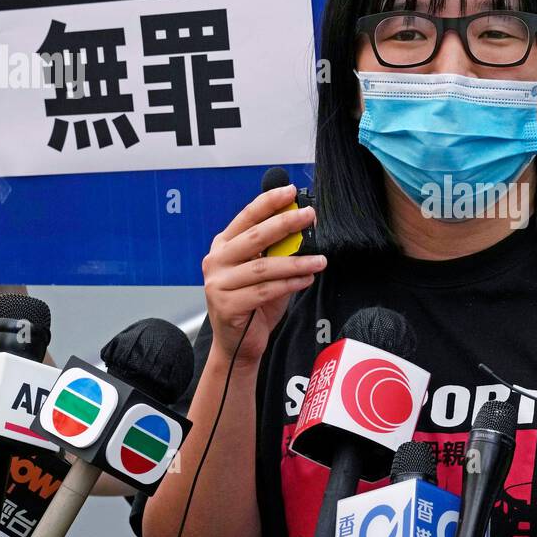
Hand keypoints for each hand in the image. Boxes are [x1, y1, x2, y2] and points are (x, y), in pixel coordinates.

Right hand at [202, 185, 325, 364]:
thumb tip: (302, 227)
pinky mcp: (226, 305)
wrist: (237, 345)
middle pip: (255, 237)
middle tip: (310, 216)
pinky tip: (307, 279)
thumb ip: (277, 251)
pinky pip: (265, 290)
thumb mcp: (266, 272)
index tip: (290, 191)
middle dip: (286, 223)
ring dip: (296, 261)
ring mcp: (218, 283)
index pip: (246, 217)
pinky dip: (290, 284)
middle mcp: (216, 261)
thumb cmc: (253, 305)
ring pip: (264, 267)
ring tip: (320, 260)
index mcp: (223, 246)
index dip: (268, 202)